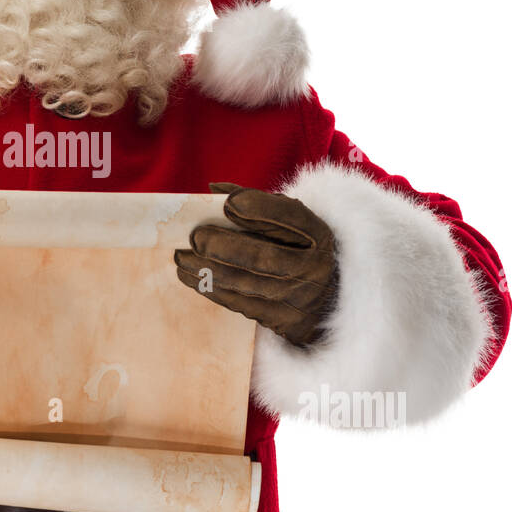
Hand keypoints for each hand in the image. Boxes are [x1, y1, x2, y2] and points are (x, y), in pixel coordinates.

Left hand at [173, 182, 338, 346]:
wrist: (330, 300)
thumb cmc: (299, 250)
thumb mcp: (293, 224)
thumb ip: (258, 203)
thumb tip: (213, 190)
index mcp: (319, 235)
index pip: (292, 217)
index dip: (260, 208)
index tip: (229, 203)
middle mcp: (314, 268)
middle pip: (265, 257)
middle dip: (225, 247)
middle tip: (195, 237)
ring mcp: (299, 298)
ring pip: (247, 284)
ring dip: (208, 271)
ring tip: (181, 257)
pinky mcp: (283, 321)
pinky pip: (240, 304)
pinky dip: (211, 289)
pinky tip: (190, 276)